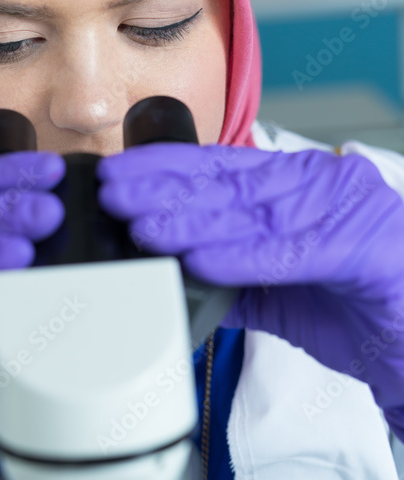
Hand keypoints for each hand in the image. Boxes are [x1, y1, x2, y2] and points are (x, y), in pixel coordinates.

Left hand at [97, 143, 403, 436]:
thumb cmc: (362, 311)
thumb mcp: (281, 290)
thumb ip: (233, 275)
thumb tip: (173, 273)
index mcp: (302, 187)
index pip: (224, 169)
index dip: (167, 170)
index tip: (120, 175)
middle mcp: (325, 186)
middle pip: (231, 183)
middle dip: (166, 188)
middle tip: (114, 192)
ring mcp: (349, 211)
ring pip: (255, 213)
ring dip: (193, 219)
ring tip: (143, 225)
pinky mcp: (366, 249)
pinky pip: (292, 251)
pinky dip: (243, 257)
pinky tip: (200, 260)